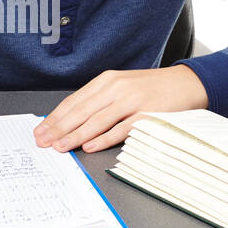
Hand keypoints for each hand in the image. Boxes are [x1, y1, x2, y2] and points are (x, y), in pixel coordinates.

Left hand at [33, 64, 206, 153]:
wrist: (187, 83)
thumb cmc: (152, 88)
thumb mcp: (122, 87)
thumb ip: (100, 100)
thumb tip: (72, 121)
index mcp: (106, 80)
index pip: (74, 101)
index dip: (55, 117)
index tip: (40, 131)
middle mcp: (116, 88)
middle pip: (81, 111)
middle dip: (58, 128)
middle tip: (43, 142)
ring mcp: (131, 100)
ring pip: (97, 120)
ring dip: (76, 136)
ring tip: (60, 147)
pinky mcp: (146, 113)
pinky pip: (121, 128)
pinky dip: (104, 139)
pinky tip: (90, 146)